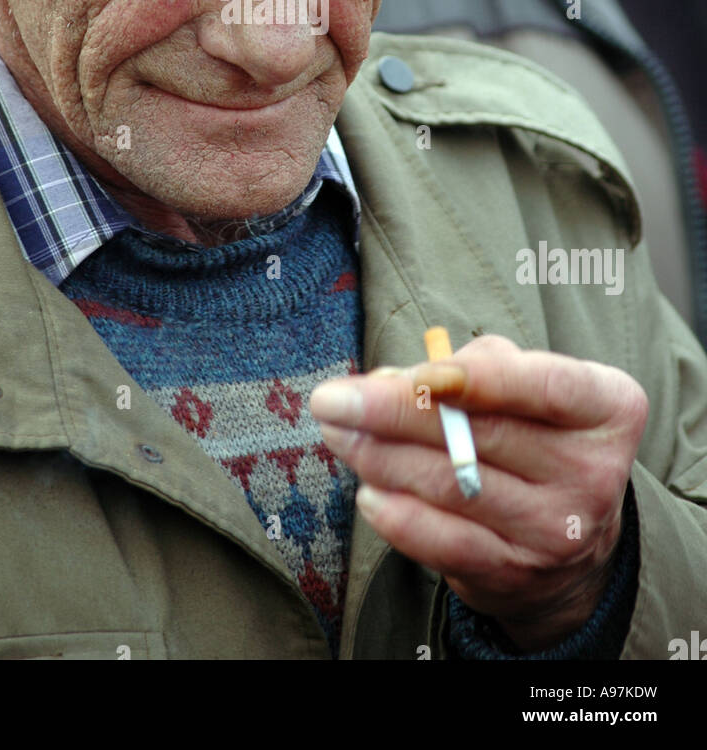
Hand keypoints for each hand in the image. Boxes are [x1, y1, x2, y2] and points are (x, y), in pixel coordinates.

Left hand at [309, 335, 647, 650]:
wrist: (572, 542)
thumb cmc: (535, 435)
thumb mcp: (528, 387)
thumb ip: (470, 368)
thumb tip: (391, 379)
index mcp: (606, 407)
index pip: (542, 385)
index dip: (475, 379)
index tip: (411, 373)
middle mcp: (591, 471)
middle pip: (481, 434)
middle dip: (393, 412)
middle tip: (335, 398)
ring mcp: (556, 529)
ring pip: (450, 484)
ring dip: (380, 457)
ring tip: (337, 432)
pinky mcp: (516, 572)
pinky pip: (443, 542)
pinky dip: (397, 516)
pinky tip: (367, 491)